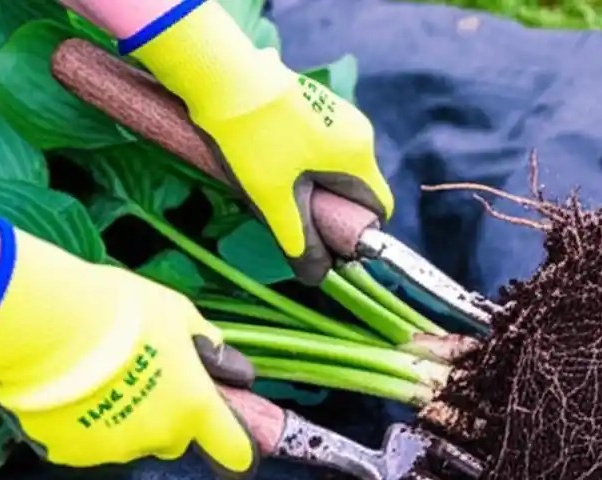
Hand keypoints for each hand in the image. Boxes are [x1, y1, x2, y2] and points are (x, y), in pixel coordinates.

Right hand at [0, 218, 258, 479]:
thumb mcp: (178, 313)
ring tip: (95, 376)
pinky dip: (80, 425)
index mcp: (194, 407)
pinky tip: (66, 390)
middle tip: (141, 377)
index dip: (236, 448)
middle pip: (173, 439)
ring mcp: (112, 450)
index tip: (233, 444)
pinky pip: (84, 443)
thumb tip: (228, 364)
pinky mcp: (67, 454)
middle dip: (165, 417)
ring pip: (127, 441)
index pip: (233, 449)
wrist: (42, 323)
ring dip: (121, 420)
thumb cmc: (120, 310)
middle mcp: (158, 437)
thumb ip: (206, 344)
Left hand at [126, 1, 392, 284]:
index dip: (355, 233)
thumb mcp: (274, 201)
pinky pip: (321, 146)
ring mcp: (338, 114)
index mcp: (357, 158)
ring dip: (312, 186)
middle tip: (289, 217)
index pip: (377, 209)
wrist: (224, 78)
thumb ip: (299, 242)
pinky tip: (268, 160)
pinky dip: (303, 163)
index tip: (324, 241)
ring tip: (272, 188)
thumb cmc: (254, 141)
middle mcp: (358, 133)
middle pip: (355, 189)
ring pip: (335, 168)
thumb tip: (317, 279)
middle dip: (328, 210)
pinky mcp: (317, 103)